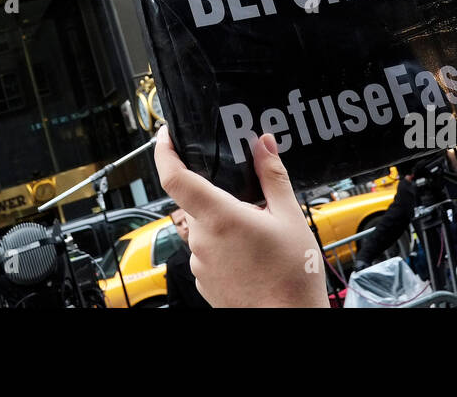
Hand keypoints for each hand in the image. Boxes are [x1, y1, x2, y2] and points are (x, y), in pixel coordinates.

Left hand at [154, 125, 328, 307]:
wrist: (289, 320)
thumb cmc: (292, 276)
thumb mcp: (290, 217)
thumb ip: (272, 176)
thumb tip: (263, 144)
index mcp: (219, 217)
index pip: (173, 177)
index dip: (164, 151)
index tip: (166, 136)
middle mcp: (202, 241)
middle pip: (196, 203)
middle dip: (218, 196)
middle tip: (248, 199)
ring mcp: (200, 264)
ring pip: (204, 229)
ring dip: (224, 223)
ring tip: (257, 233)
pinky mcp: (203, 281)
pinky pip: (207, 253)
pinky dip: (224, 247)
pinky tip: (250, 254)